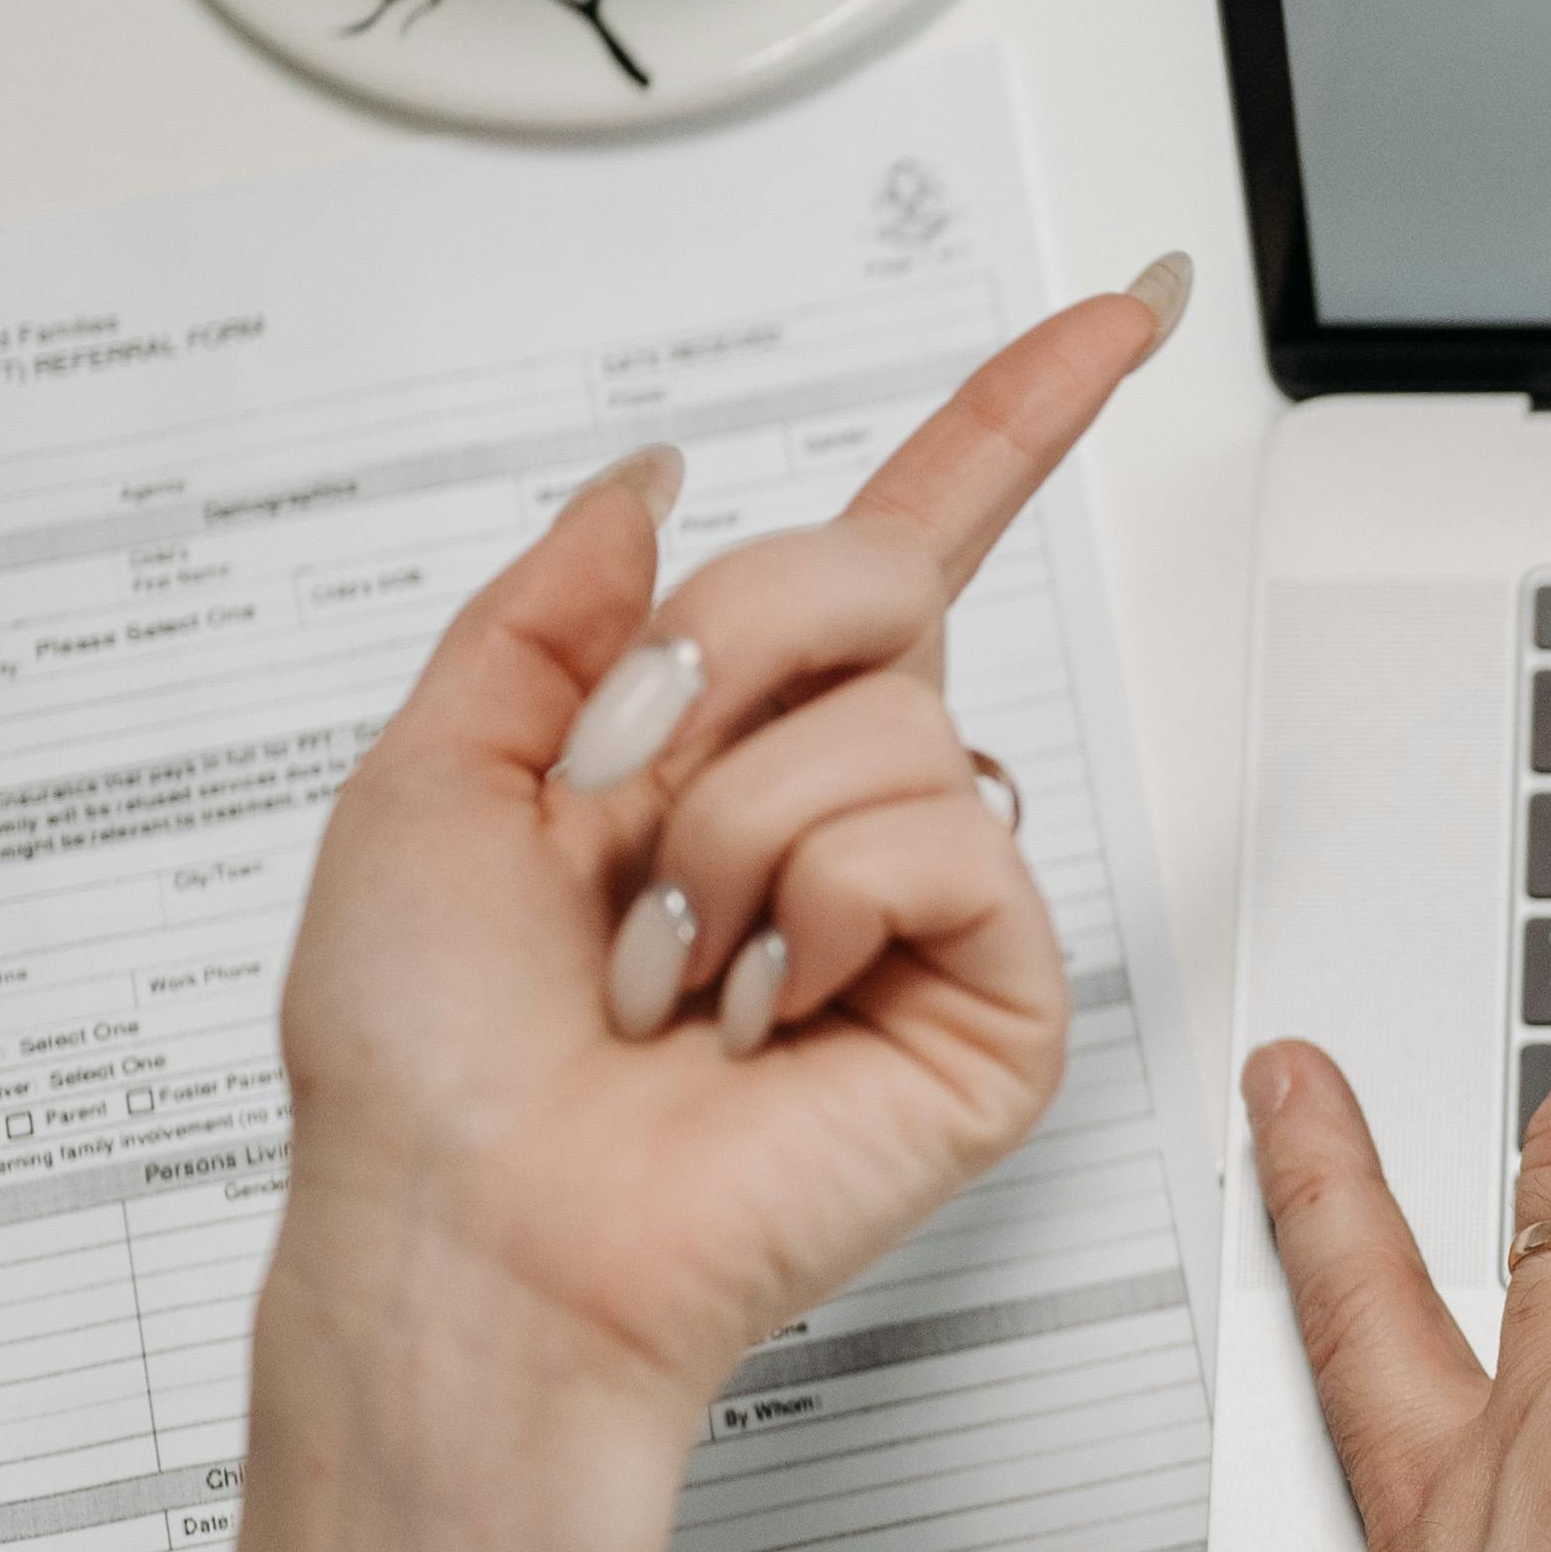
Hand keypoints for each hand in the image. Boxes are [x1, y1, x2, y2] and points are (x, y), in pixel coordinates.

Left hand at [267, 279, 1170, 1425]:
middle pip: (875, 577)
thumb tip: (653, 484)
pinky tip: (761, 1012)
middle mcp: (846, 800)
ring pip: (896, 724)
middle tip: (620, 807)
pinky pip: (949, 843)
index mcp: (730, 735)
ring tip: (676, 967)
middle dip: (721, 661)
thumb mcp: (426, 774)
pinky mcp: (994, 997)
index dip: (1019, 415)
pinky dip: (820, 913)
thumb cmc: (426, 1063)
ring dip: (734, 839)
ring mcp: (927, 899)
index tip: (1125, 314)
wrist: (472, 1237)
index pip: (910, 537)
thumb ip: (551, 605)